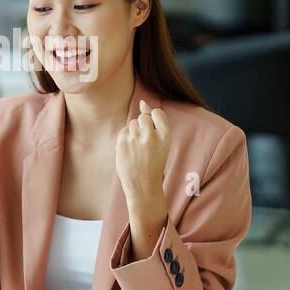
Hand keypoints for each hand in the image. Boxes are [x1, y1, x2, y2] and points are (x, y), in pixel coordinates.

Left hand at [115, 99, 170, 217]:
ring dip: (133, 132)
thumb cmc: (153, 163)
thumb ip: (154, 122)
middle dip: (142, 127)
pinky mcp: (123, 143)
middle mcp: (152, 135)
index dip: (154, 121)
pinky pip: (123, 131)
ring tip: (137, 149)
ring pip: (132, 123)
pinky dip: (125, 139)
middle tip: (145, 145)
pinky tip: (129, 151)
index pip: (157, 113)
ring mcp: (136, 139)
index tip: (153, 133)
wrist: (143, 186)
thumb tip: (142, 102)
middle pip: (143, 117)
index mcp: (166, 136)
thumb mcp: (161, 143)